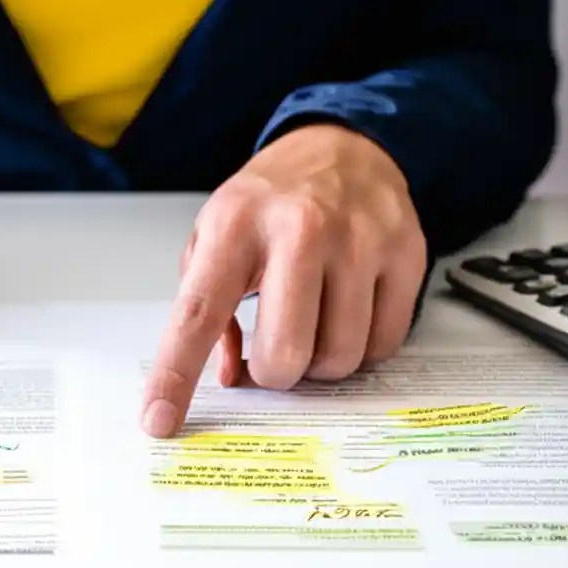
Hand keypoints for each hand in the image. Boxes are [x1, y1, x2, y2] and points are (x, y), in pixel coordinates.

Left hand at [142, 125, 427, 436]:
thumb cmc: (269, 203)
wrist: (342, 147)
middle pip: (284, 354)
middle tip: (272, 352)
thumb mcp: (215, 237)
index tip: (160, 420)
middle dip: (273, 374)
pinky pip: (383, 344)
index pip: (198, 314)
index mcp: (236, 225)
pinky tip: (347, 312)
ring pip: (339, 358)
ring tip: (311, 325)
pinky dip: (360, 346)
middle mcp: (301, 228)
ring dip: (319, 363)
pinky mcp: (407, 253)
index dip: (176, 374)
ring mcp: (361, 240)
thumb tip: (231, 376)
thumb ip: (207, 308)